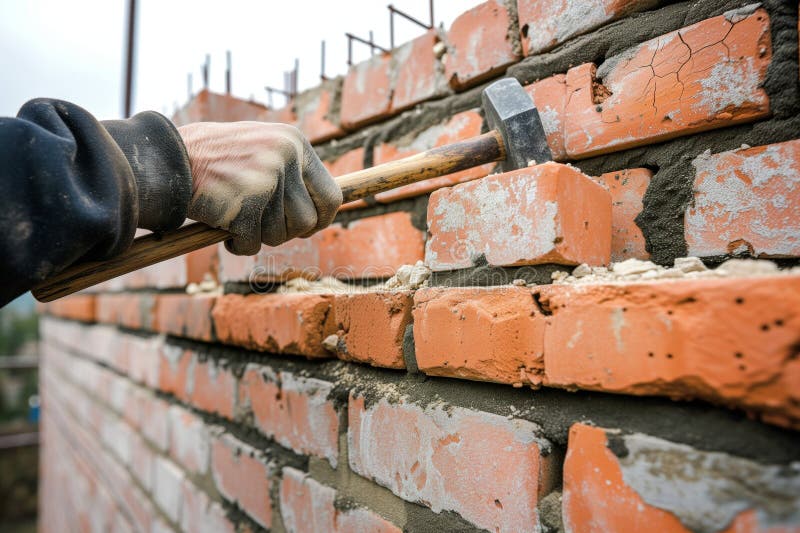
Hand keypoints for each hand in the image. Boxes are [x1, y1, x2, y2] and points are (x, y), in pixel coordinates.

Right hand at [177, 122, 341, 254]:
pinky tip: (222, 227)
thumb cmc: (212, 159)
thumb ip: (291, 172)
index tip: (308, 228)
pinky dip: (238, 244)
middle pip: (306, 222)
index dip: (321, 219)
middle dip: (284, 232)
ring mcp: (266, 181)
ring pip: (280, 235)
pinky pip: (253, 244)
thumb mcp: (261, 149)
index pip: (331, 196)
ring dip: (258, 236)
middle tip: (259, 225)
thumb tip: (323, 209)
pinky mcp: (245, 206)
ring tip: (235, 218)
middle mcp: (285, 158)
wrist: (166, 160)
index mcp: (294, 143)